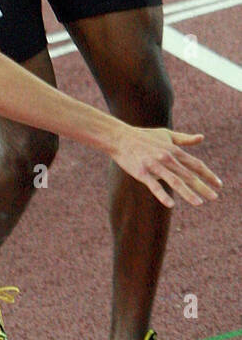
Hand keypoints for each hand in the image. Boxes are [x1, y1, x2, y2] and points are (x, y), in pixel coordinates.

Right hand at [107, 127, 221, 208]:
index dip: (208, 175)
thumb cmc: (143, 136)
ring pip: (175, 181)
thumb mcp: (165, 135)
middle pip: (188, 175)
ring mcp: (154, 165)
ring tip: (199, 203)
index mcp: (174, 150)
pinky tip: (171, 204)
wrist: (119, 137)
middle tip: (215, 197)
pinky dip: (162, 194)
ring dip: (188, 193)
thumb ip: (184, 139)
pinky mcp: (141, 172)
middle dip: (203, 187)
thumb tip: (202, 138)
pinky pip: (153, 185)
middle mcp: (167, 158)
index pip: (196, 164)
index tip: (219, 184)